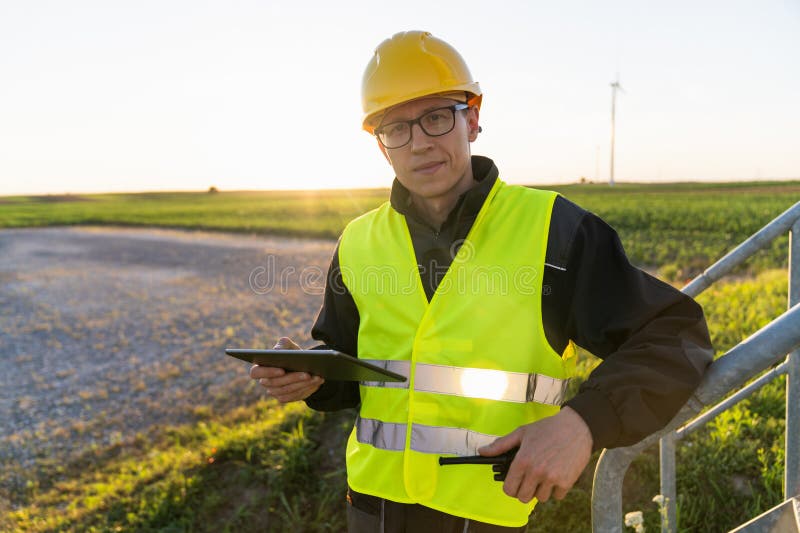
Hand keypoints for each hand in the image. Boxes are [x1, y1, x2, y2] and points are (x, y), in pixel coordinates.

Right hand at [249, 337, 324, 402]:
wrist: (302, 365)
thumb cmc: (291, 353)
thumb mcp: (288, 345)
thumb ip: (282, 344)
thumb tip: (277, 351)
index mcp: (260, 368)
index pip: (256, 373)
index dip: (268, 372)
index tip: (282, 370)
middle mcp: (265, 382)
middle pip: (276, 384)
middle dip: (293, 378)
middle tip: (307, 373)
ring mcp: (275, 392)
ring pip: (287, 390)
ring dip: (302, 384)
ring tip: (315, 376)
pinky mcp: (286, 397)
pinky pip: (295, 395)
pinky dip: (307, 388)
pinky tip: (317, 381)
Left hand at [478, 407, 592, 502]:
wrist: (576, 427)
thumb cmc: (548, 428)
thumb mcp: (522, 433)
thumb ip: (501, 445)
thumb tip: (482, 452)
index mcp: (523, 460)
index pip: (509, 489)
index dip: (510, 487)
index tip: (514, 483)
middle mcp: (536, 472)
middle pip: (523, 497)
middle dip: (524, 490)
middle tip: (529, 479)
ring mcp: (552, 478)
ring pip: (540, 498)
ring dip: (541, 490)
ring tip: (544, 474)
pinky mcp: (567, 481)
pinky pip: (557, 496)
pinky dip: (556, 489)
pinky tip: (557, 474)